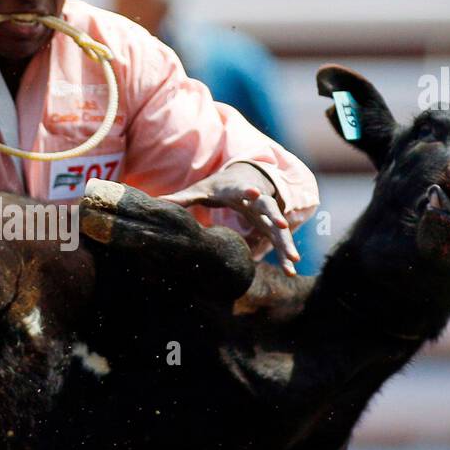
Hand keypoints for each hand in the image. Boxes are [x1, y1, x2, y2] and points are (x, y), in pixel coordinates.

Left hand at [158, 162, 301, 274]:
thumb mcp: (201, 190)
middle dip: (276, 217)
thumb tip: (155, 203)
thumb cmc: (220, 187)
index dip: (249, 191)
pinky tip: (291, 270)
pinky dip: (285, 254)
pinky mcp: (272, 227)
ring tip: (293, 261)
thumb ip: (182, 198)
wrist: (247, 179)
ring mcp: (268, 215)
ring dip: (286, 244)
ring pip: (280, 229)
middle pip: (269, 208)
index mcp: (239, 190)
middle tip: (283, 226)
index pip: (244, 189)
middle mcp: (258, 201)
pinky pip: (281, 242)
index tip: (254, 192)